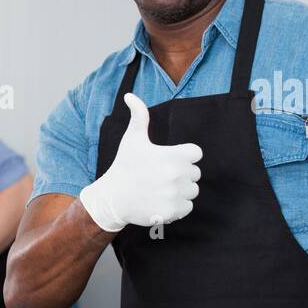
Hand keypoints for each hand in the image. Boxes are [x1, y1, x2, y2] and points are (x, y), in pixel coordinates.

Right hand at [77, 92, 202, 231]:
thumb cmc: (124, 166)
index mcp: (174, 155)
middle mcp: (178, 175)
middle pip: (195, 174)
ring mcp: (176, 194)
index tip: (167, 161)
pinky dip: (177, 207)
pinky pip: (187, 207)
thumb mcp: (132, 139)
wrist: (112, 198)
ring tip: (160, 190)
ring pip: (192, 191)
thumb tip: (130, 95)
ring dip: (180, 191)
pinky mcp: (173, 211)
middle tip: (159, 177)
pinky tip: (161, 201)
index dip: (183, 157)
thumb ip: (139, 116)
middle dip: (181, 175)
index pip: (195, 154)